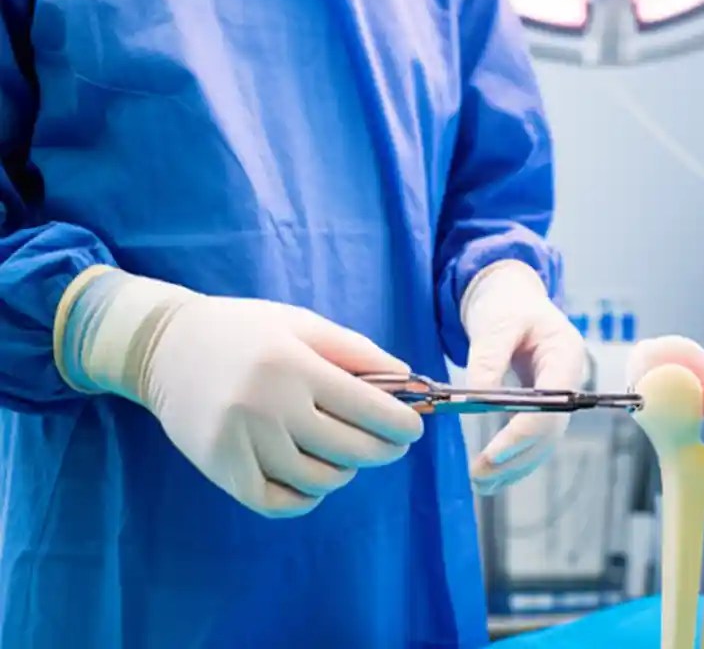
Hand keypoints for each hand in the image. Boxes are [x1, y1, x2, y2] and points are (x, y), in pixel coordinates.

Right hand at [59, 270, 424, 516]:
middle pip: (350, 450)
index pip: (368, 409)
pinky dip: (306, 497)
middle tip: (391, 445)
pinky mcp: (218, 467)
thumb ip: (357, 352)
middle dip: (384, 451)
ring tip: (345, 454)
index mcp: (294, 364)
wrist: (164, 346)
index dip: (401, 424)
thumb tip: (410, 381)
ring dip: (344, 472)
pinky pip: (278, 502)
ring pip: (319, 480)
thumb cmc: (245, 331)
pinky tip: (313, 477)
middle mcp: (267, 405)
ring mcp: (240, 440)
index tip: (414, 428)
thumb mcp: (303, 325)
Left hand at [462, 260, 585, 494]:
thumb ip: (489, 359)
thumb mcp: (495, 322)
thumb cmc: (507, 303)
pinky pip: (532, 439)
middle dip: (517, 458)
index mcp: (566, 355)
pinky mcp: (542, 407)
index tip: (494, 452)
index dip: (525, 432)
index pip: (554, 405)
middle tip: (480, 474)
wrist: (511, 296)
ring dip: (515, 467)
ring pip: (543, 443)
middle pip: (550, 432)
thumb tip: (477, 399)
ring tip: (481, 483)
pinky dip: (513, 460)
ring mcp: (558, 397)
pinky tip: (491, 476)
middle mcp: (569, 382)